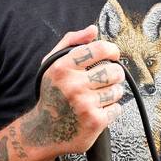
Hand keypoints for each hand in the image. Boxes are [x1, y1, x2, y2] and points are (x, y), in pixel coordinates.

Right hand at [26, 24, 125, 156]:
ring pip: (118, 90)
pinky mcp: (95, 121)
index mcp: (62, 67)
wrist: (43, 131)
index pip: (100, 49)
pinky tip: (96, 110)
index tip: (113, 56)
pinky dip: (110, 110)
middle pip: (114, 71)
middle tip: (104, 80)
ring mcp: (85, 104)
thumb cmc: (52, 94)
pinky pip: (117, 108)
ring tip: (98, 97)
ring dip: (112, 93)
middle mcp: (73, 85)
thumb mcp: (52, 64)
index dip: (112, 50)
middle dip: (114, 75)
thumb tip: (92, 30)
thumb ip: (72, 42)